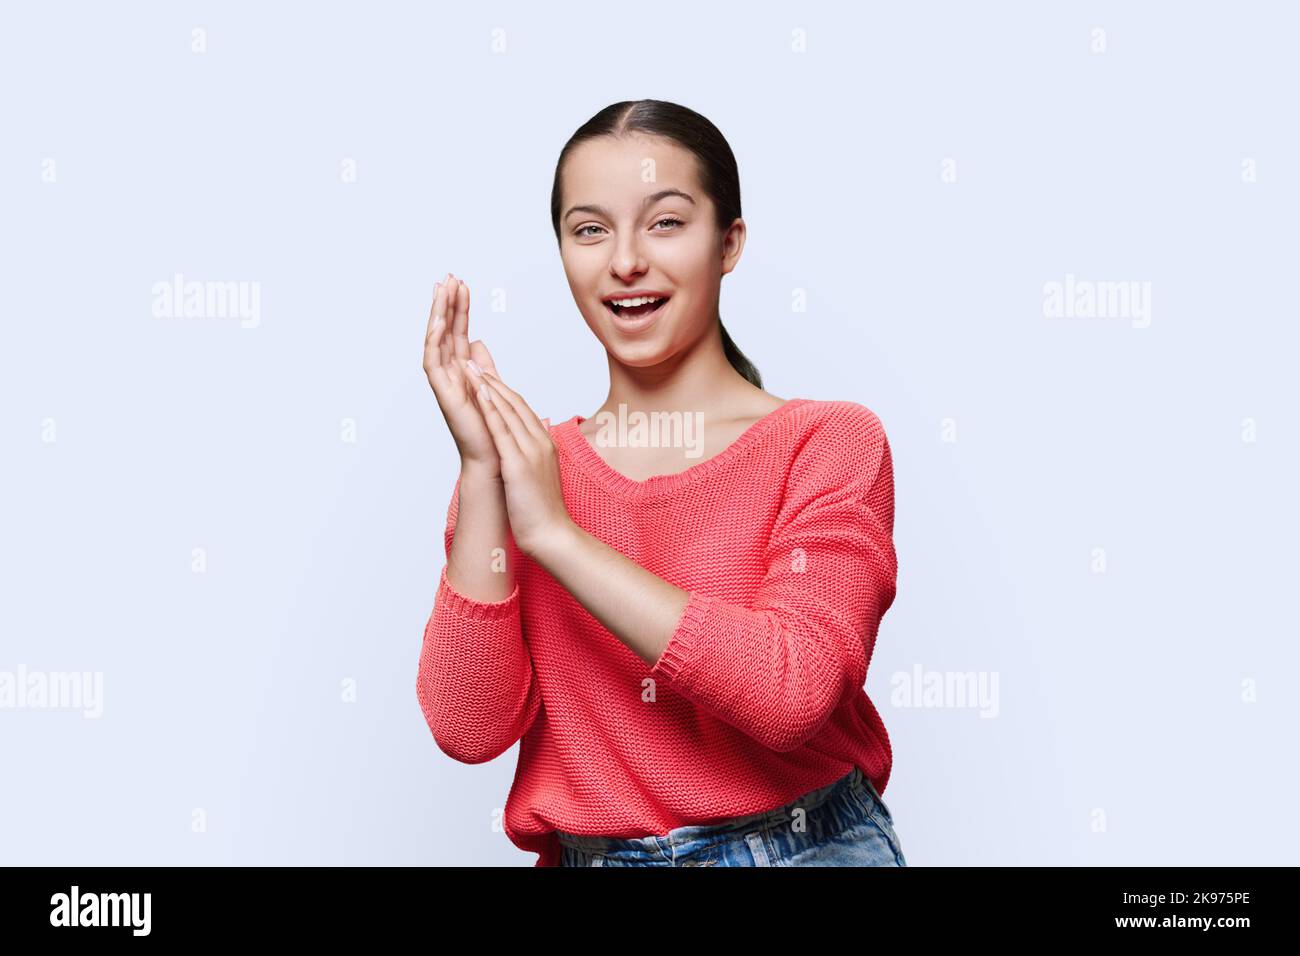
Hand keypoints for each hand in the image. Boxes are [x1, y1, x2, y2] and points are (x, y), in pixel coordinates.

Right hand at [422, 273, 504, 476]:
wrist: (494, 459)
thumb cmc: (492, 429)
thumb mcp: (491, 387)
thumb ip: (483, 364)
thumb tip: (477, 341)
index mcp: (461, 370)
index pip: (457, 331)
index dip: (458, 308)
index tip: (460, 283)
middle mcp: (449, 373)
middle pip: (444, 331)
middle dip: (446, 303)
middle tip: (448, 276)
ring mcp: (443, 382)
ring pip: (436, 340)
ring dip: (438, 314)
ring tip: (443, 289)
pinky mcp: (443, 393)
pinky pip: (433, 361)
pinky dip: (434, 340)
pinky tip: (439, 320)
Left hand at [467, 365, 571, 557]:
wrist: (552, 535)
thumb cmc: (543, 512)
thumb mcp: (539, 476)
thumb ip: (532, 457)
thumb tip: (524, 449)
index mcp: (544, 443)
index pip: (521, 408)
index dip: (503, 388)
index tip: (486, 373)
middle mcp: (539, 442)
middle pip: (514, 402)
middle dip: (493, 379)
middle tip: (474, 360)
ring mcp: (530, 452)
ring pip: (507, 411)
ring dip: (488, 386)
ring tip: (471, 368)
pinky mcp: (518, 465)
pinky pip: (503, 431)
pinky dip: (491, 409)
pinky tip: (480, 394)